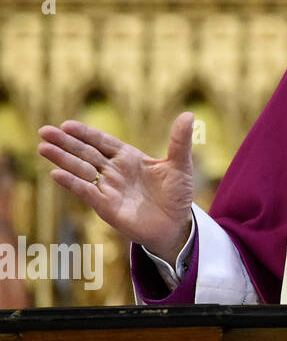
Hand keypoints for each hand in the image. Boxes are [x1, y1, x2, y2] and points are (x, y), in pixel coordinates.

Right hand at [37, 112, 196, 261]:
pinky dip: (72, 183)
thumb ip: (180, 141)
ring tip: (42, 147)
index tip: (67, 123)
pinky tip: (55, 174)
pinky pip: (87, 192)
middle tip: (43, 131)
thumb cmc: (177, 194)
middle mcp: (115, 172)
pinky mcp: (107, 207)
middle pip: (86, 153)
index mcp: (129, 158)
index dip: (85, 133)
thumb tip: (189, 114)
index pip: (103, 142)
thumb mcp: (181, 165)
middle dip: (66, 142)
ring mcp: (108, 189)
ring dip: (62, 159)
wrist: (176, 225)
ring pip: (81, 170)